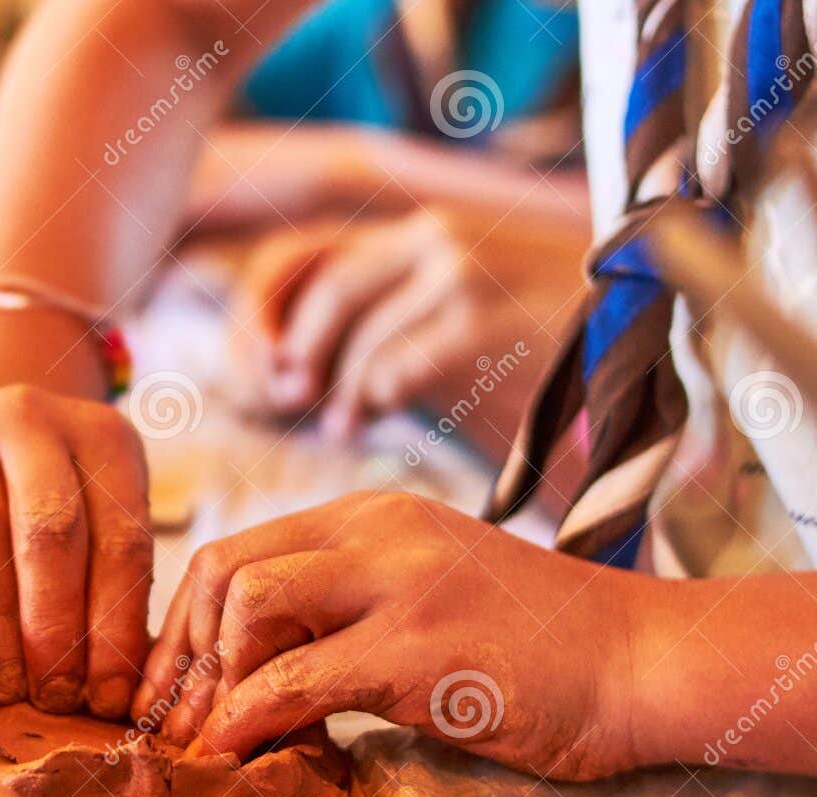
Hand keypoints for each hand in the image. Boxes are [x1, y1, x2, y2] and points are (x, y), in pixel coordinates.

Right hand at [0, 308, 152, 718]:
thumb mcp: (105, 519)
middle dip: (55, 626)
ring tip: (10, 688)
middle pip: (50, 530)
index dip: (117, 626)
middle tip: (55, 696)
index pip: (121, 539)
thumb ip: (116, 590)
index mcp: (103, 437)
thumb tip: (119, 693)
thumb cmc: (64, 503)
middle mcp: (32, 422)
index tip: (109, 697)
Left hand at [134, 491, 647, 780]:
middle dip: (176, 654)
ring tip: (210, 741)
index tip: (167, 691)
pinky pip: (294, 678)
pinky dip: (246, 721)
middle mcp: (375, 532)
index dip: (182, 627)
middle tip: (167, 723)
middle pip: (221, 569)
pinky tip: (236, 754)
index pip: (233, 552)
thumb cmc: (532, 646)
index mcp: (367, 519)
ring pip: (247, 606)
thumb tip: (248, 669)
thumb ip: (340, 613)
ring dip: (209, 684)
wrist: (642, 661)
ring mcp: (399, 582)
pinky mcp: (421, 646)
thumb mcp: (421, 599)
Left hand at [225, 207, 584, 436]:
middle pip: (332, 295)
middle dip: (303, 354)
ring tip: (342, 430)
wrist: (652, 315)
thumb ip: (411, 298)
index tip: (284, 365)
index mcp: (432, 227)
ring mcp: (459, 273)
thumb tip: (331, 345)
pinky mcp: (478, 319)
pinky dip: (378, 398)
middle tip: (294, 400)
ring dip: (344, 394)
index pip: (327, 262)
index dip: (292, 318)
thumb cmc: (557, 319)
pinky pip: (397, 367)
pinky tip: (382, 417)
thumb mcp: (478, 287)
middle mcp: (439, 237)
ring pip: (363, 341)